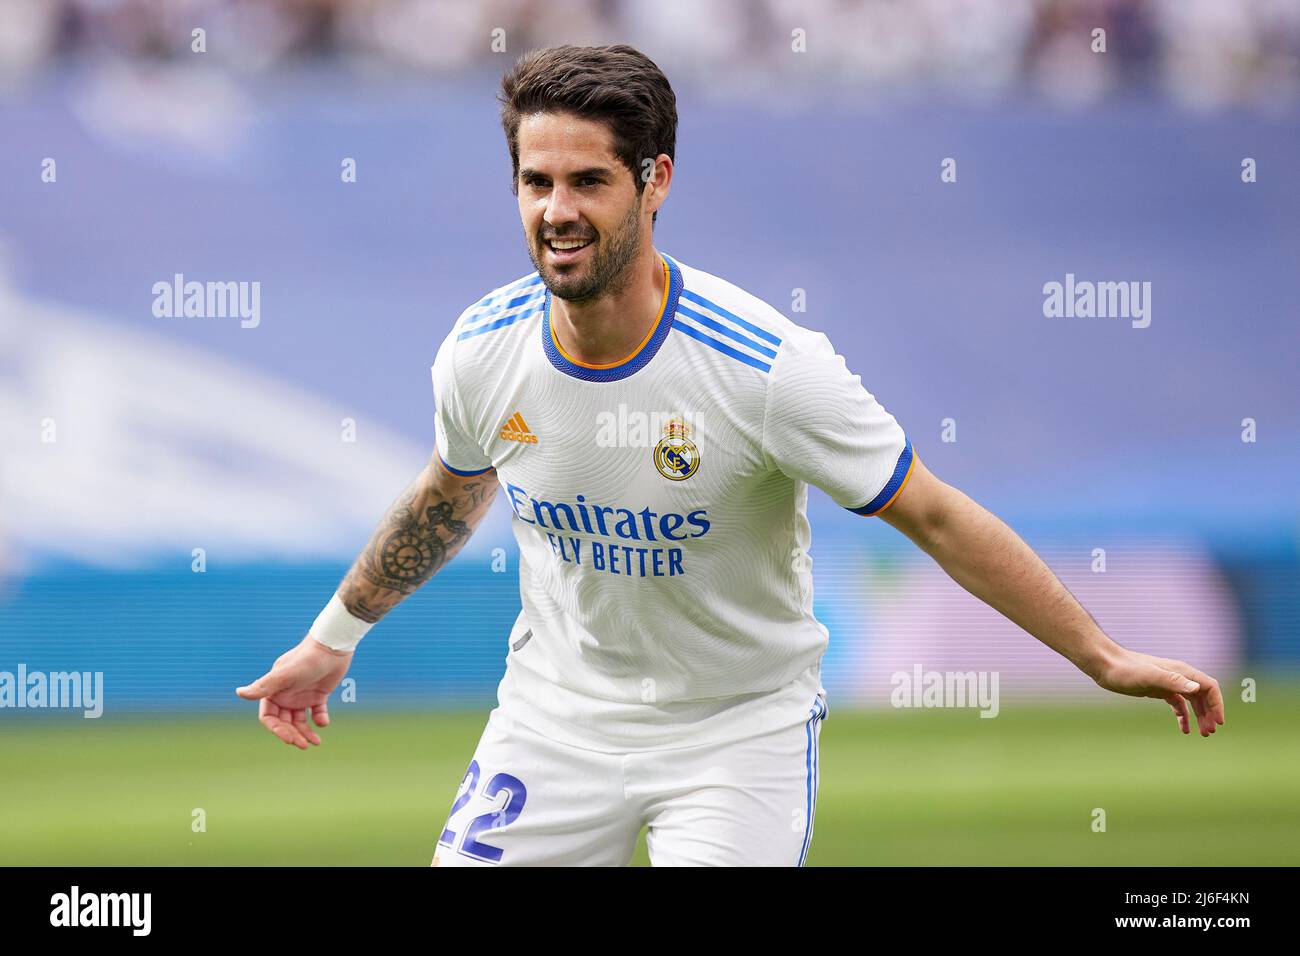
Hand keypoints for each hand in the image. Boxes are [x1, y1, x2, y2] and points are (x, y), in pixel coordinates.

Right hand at [236, 634, 352, 748]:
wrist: (333, 646)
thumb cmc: (307, 659)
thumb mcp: (285, 674)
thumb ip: (264, 686)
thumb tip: (239, 692)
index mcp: (274, 690)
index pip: (269, 717)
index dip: (277, 730)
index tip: (290, 738)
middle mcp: (286, 695)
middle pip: (284, 722)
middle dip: (293, 734)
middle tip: (305, 745)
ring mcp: (302, 695)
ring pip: (300, 720)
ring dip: (306, 732)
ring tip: (316, 742)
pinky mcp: (318, 694)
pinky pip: (317, 713)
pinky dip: (320, 720)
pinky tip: (323, 722)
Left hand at [1092, 648, 1224, 736]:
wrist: (1105, 666)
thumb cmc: (1125, 669)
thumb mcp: (1149, 676)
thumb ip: (1172, 680)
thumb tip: (1196, 687)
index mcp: (1181, 672)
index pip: (1209, 687)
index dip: (1217, 704)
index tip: (1217, 723)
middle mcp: (1178, 676)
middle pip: (1204, 695)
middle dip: (1210, 713)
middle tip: (1209, 733)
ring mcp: (1168, 683)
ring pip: (1192, 701)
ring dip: (1200, 716)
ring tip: (1202, 733)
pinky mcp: (1158, 690)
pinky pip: (1178, 704)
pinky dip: (1183, 716)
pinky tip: (1184, 730)